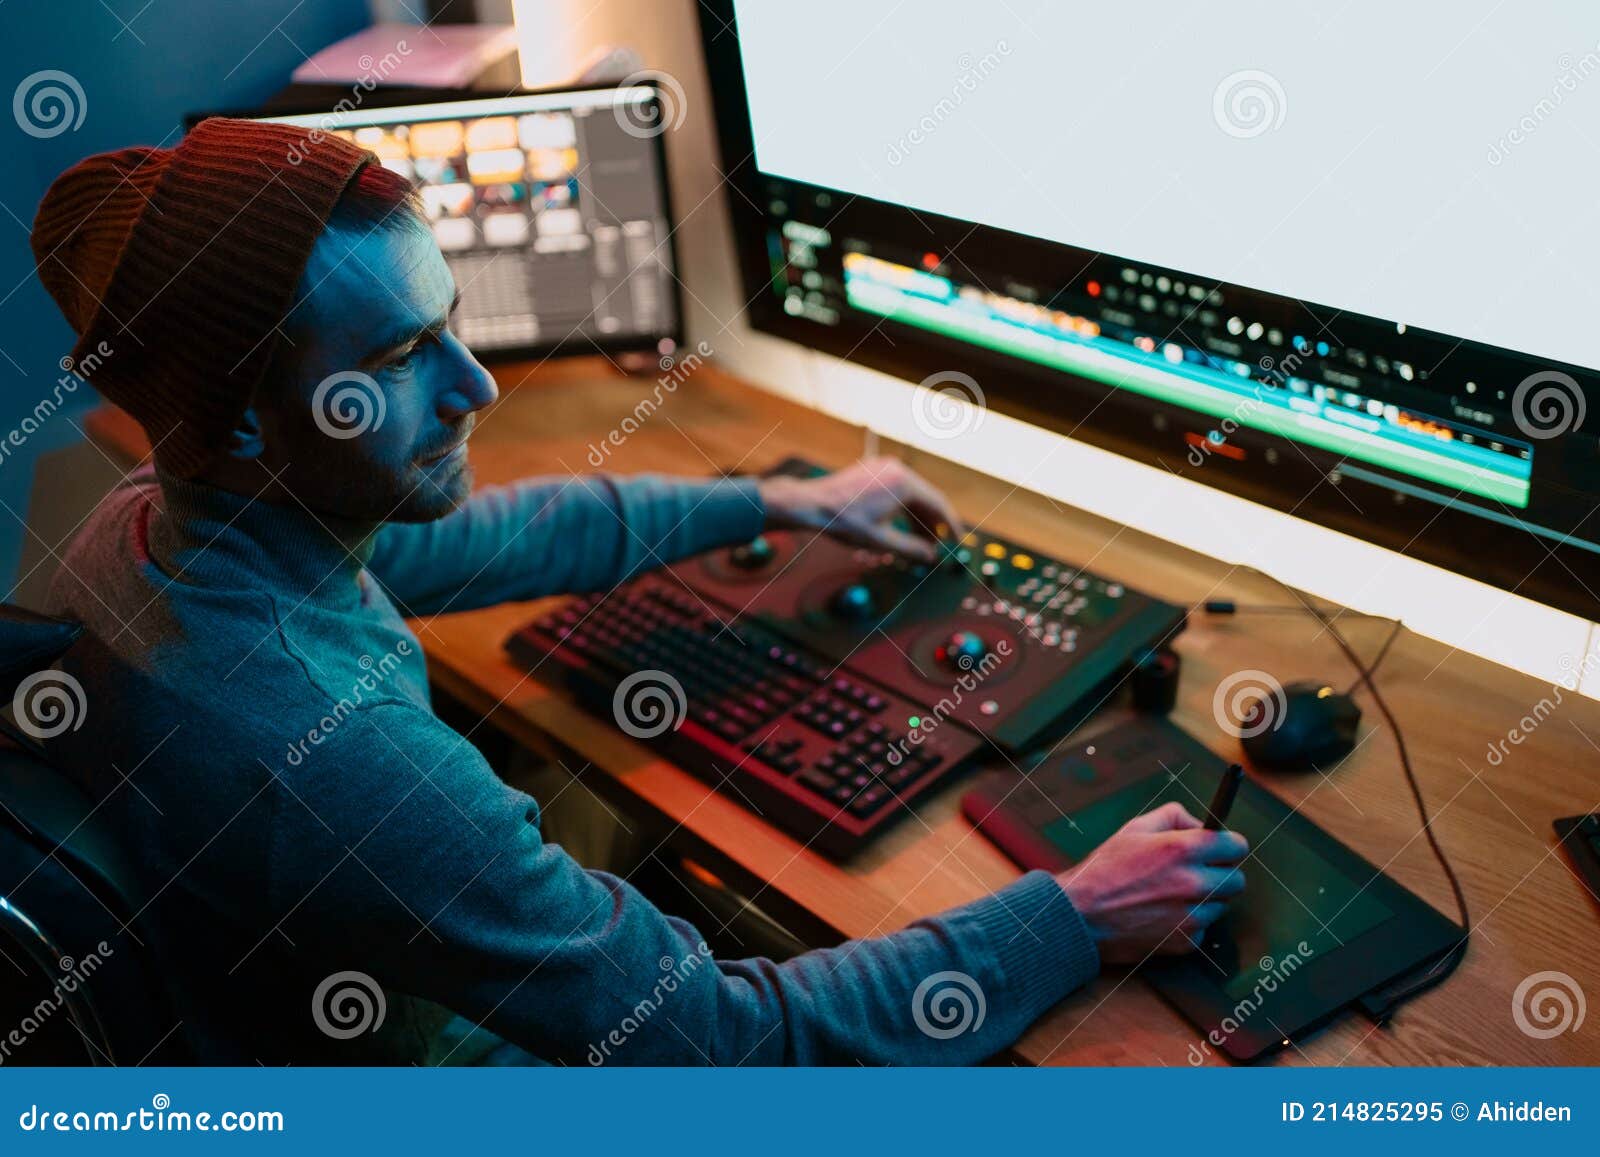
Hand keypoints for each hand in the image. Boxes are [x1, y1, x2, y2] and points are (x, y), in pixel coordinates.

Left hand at [755, 457, 964, 561]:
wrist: (809, 504)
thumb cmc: (843, 521)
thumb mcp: (880, 541)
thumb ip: (911, 549)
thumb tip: (932, 557)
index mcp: (904, 483)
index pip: (939, 505)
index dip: (951, 526)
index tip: (959, 542)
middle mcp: (898, 470)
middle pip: (927, 500)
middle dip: (934, 525)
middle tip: (940, 547)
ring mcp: (885, 469)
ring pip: (912, 497)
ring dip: (919, 520)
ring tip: (921, 544)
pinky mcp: (874, 473)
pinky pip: (898, 492)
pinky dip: (904, 511)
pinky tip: (903, 530)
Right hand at [1055, 802, 1247, 963]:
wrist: (1080, 916)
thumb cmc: (1104, 869)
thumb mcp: (1134, 828)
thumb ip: (1174, 816)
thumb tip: (1200, 824)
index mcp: (1183, 850)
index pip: (1237, 846)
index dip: (1227, 845)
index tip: (1220, 848)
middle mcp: (1194, 884)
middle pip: (1237, 879)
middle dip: (1220, 873)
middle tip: (1197, 872)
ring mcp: (1193, 917)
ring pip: (1220, 905)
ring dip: (1205, 899)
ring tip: (1170, 895)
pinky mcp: (1187, 942)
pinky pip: (1203, 928)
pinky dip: (1189, 922)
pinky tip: (1162, 915)